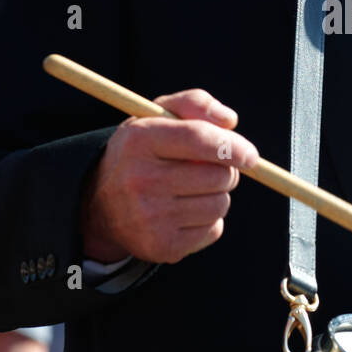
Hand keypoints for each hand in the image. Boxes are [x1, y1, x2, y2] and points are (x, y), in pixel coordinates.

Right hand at [80, 89, 258, 264]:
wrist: (100, 205)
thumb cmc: (142, 153)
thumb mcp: (157, 117)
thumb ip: (195, 104)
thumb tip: (230, 122)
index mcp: (139, 140)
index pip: (198, 138)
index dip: (232, 146)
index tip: (250, 155)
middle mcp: (140, 180)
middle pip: (217, 176)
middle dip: (224, 171)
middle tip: (208, 170)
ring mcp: (149, 218)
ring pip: (220, 204)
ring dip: (217, 195)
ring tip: (191, 190)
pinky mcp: (161, 247)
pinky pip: (213, 230)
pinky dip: (209, 220)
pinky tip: (185, 212)